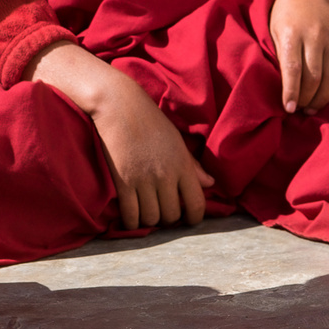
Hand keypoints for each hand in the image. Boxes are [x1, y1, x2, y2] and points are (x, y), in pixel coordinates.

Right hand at [26, 42, 213, 229]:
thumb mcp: (176, 140)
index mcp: (183, 164)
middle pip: (172, 215)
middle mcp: (166, 176)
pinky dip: (132, 222)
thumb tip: (210, 184)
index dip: (194, 218)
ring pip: (152, 218)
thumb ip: (192, 165)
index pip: (196, 203)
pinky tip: (132, 217)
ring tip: (147, 212)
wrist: (119, 105)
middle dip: (169, 219)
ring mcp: (143, 181)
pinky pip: (131, 215)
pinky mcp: (123, 183)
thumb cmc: (149, 120)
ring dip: (150, 220)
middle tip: (163, 212)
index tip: (189, 219)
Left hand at [269, 0, 328, 113]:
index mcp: (292, 33)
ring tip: (311, 108)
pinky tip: (327, 96)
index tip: (289, 108)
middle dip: (306, 98)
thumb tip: (278, 89)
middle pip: (314, 76)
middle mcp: (315, 36)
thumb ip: (277, 56)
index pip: (293, 69)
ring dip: (322, 98)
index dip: (291, 92)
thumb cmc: (283, 17)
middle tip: (299, 109)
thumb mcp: (272, 31)